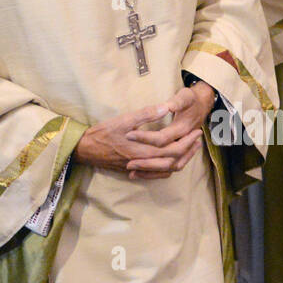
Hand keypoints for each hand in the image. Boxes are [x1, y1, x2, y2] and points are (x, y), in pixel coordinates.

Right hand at [74, 82, 212, 180]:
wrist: (85, 150)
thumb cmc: (102, 133)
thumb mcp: (124, 120)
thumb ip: (146, 115)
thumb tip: (166, 107)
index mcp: (144, 151)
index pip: (174, 150)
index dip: (188, 142)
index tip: (197, 132)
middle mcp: (144, 163)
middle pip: (174, 162)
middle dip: (188, 150)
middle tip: (197, 138)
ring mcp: (138, 169)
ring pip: (166, 170)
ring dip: (180, 160)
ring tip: (189, 148)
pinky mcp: (133, 170)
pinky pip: (155, 174)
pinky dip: (167, 169)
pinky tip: (170, 161)